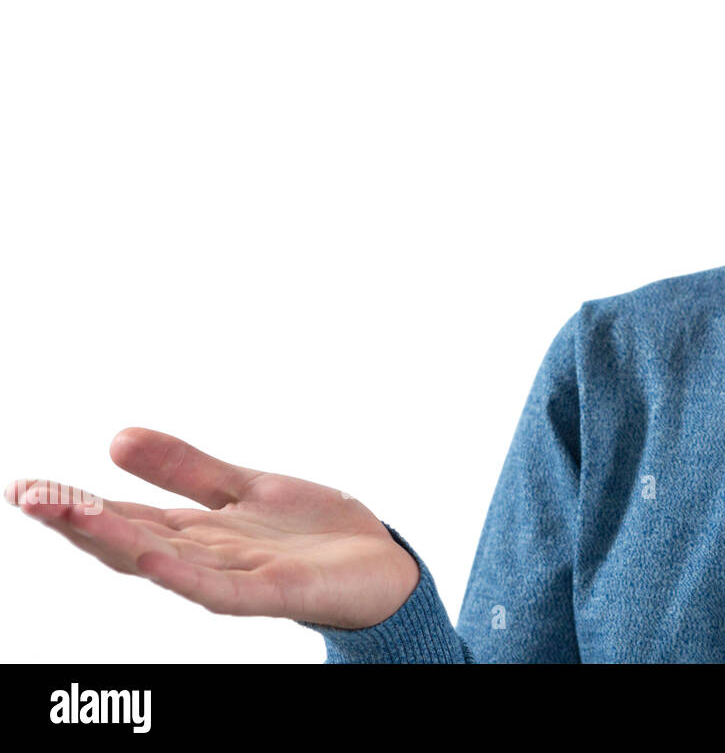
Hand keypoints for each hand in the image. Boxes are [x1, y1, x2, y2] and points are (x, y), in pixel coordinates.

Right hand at [5, 427, 419, 628]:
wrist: (382, 563)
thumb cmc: (314, 533)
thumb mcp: (244, 488)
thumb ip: (186, 469)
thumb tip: (116, 438)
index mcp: (197, 532)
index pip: (124, 517)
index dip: (75, 502)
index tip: (24, 484)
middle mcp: (207, 558)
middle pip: (130, 540)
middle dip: (79, 519)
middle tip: (27, 493)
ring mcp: (238, 578)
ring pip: (165, 562)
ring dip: (117, 540)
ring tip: (70, 512)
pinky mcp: (275, 592)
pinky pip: (221, 591)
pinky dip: (184, 578)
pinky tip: (151, 557)